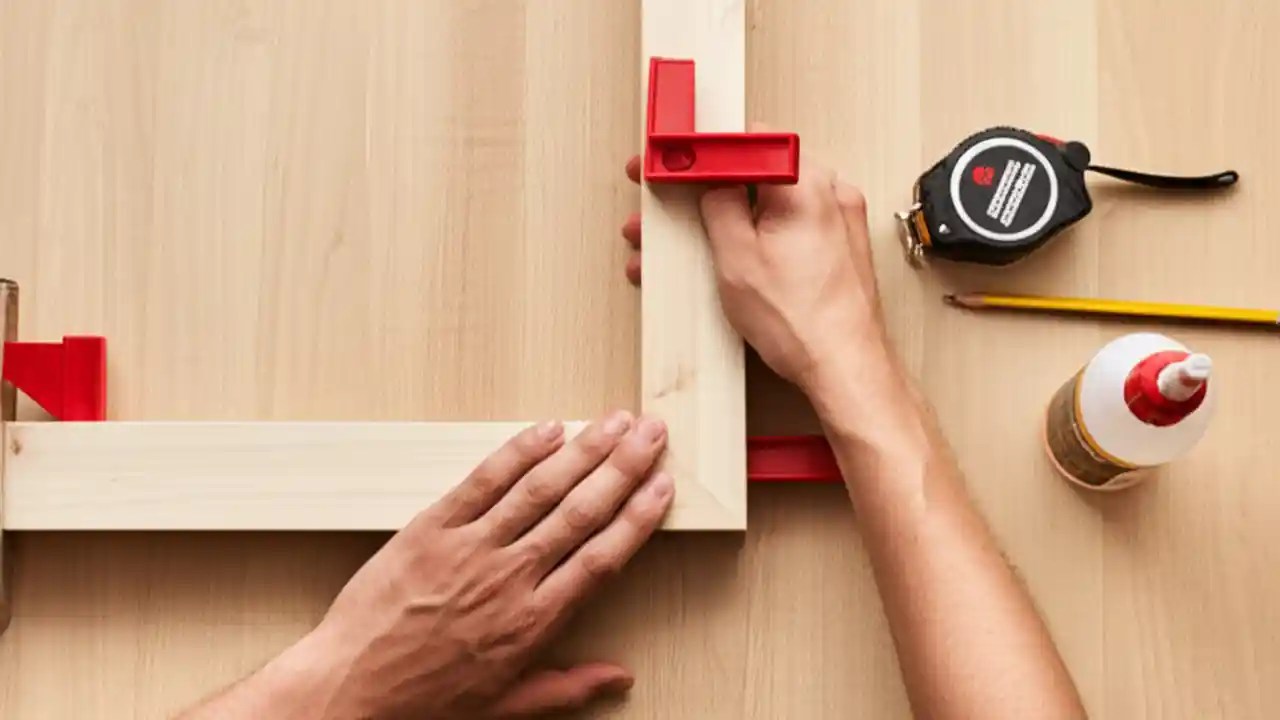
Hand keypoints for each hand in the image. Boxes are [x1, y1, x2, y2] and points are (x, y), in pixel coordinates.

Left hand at [207, 413, 673, 718]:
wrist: (350, 688)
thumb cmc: (424, 701)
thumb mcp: (506, 705)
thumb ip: (568, 686)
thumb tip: (619, 677)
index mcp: (534, 621)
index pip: (603, 557)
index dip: (638, 517)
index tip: (663, 486)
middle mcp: (510, 577)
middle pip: (581, 511)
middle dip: (623, 467)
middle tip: (652, 433)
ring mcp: (470, 548)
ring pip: (539, 489)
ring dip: (583, 451)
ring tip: (614, 422)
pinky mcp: (430, 528)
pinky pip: (482, 482)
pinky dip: (517, 453)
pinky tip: (547, 430)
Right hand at [621, 147, 893, 395]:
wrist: (844, 366)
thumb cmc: (801, 321)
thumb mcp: (736, 257)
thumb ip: (718, 204)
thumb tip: (709, 180)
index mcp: (805, 183)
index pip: (742, 144)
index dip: (697, 153)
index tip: (670, 162)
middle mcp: (828, 192)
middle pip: (752, 173)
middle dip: (703, 192)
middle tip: (666, 206)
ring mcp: (836, 219)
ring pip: (765, 205)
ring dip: (722, 220)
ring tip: (685, 247)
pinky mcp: (836, 246)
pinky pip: (786, 227)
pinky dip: (753, 237)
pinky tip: (723, 260)